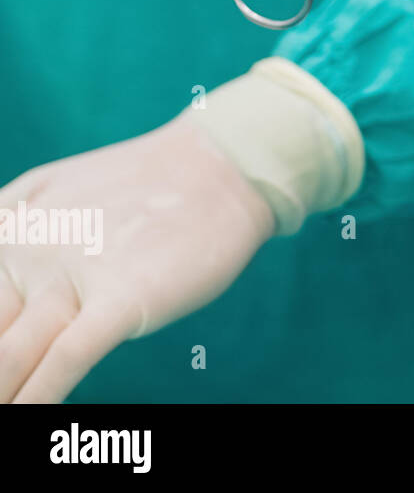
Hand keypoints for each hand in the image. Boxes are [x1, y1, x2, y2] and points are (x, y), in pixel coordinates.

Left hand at [0, 116, 274, 402]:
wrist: (224, 164)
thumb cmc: (153, 180)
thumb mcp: (61, 187)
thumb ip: (14, 219)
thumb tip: (0, 240)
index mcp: (11, 228)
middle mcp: (31, 253)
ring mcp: (75, 277)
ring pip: (10, 353)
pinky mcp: (123, 298)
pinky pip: (68, 359)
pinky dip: (38, 395)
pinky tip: (23, 417)